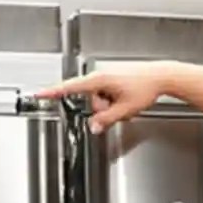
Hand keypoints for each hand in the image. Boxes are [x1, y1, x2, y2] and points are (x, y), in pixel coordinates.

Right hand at [35, 68, 167, 134]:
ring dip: (112, 106)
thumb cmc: (146, 87)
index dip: (54, 92)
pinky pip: (109, 95)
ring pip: (101, 100)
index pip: (71, 87)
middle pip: (91, 101)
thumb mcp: (125, 109)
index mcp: (100, 80)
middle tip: (120, 109)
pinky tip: (130, 98)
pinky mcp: (116, 78)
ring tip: (128, 103)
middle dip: (103, 109)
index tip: (40, 94)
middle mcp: (102, 75)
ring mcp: (109, 76)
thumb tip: (93, 126)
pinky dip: (117, 101)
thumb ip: (106, 119)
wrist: (163, 76)